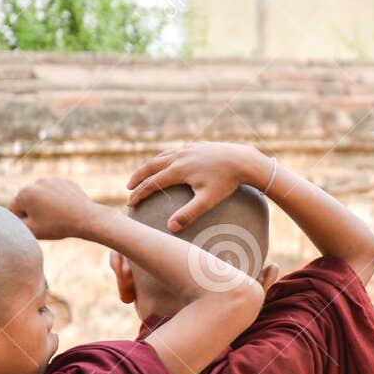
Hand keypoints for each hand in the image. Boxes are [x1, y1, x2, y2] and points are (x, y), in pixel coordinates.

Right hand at [11, 178, 102, 240]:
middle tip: (49, 221)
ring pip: (42, 196)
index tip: (38, 225)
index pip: (14, 209)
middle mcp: (36, 182)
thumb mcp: (32, 231)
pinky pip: (55, 192)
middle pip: (28, 201)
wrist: (88, 219)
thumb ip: (15, 225)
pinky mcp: (65, 181)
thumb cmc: (58, 226)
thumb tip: (6, 220)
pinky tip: (66, 208)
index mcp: (25, 192)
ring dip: (45, 205)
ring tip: (58, 215)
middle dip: (34, 211)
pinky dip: (58, 200)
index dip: (24, 220)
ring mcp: (52, 179)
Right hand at [126, 142, 266, 231]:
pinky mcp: (196, 145)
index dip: (140, 194)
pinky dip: (164, 158)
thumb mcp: (208, 201)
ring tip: (144, 175)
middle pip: (151, 166)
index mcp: (178, 170)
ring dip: (150, 166)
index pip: (152, 183)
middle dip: (138, 177)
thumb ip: (188, 214)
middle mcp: (179, 156)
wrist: (243, 160)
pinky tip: (168, 164)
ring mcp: (187, 149)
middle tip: (129, 187)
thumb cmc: (226, 183)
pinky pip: (175, 151)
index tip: (131, 203)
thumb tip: (170, 228)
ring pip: (162, 156)